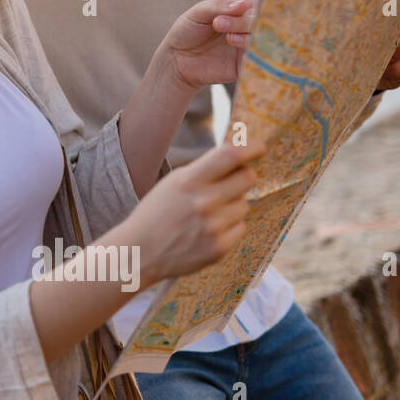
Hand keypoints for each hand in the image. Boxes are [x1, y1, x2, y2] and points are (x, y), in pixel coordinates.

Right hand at [122, 139, 265, 284]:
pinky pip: (240, 226)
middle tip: (227, 184)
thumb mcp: (173, 182)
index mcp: (189, 181)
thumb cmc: (156, 212)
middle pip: (248, 178)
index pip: (231, 155)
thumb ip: (204, 170)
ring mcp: (213, 227)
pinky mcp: (219, 248)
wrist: (140, 252)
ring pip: (244, 204)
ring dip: (231, 205)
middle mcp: (204, 202)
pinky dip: (228, 226)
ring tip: (206, 214)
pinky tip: (206, 230)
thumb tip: (239, 157)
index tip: (259, 148)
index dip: (251, 148)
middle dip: (241, 177)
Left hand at [158, 0, 256, 90]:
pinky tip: (236, 46)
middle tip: (219, 23)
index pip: (259, 4)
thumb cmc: (187, 31)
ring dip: (246, 36)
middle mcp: (247, 29)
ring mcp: (247, 48)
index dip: (256, 5)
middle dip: (244, 21)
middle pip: (261, 22)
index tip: (242, 6)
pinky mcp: (243, 67)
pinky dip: (250, 53)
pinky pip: (256, 61)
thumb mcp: (198, 12)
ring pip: (261, 40)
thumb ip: (219, 6)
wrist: (175, 59)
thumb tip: (243, 4)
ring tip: (227, 37)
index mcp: (239, 12)